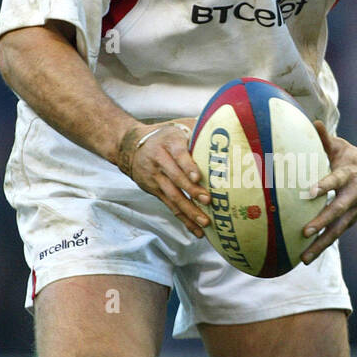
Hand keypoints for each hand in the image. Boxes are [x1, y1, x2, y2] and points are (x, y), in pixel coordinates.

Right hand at [117, 117, 210, 237]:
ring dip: (189, 211)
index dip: (188, 166)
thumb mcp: (178, 125)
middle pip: (175, 178)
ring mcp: (155, 178)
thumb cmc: (165, 135)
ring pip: (173, 196)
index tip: (198, 177)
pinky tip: (196, 230)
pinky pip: (170, 207)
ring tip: (205, 222)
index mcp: (168, 143)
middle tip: (208, 201)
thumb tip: (226, 125)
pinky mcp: (154, 191)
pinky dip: (184, 219)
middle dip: (192, 191)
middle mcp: (159, 160)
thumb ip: (199, 126)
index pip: (178, 154)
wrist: (129, 146)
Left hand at [300, 121, 356, 262]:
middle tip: (304, 231)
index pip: (335, 180)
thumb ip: (325, 138)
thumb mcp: (342, 146)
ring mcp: (354, 211)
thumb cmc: (355, 157)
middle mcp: (353, 195)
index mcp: (349, 175)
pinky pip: (336, 235)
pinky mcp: (352, 220)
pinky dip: (323, 246)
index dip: (323, 186)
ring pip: (337, 230)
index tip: (309, 191)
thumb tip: (313, 122)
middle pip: (336, 211)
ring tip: (304, 259)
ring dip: (321, 244)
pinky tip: (307, 258)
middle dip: (321, 222)